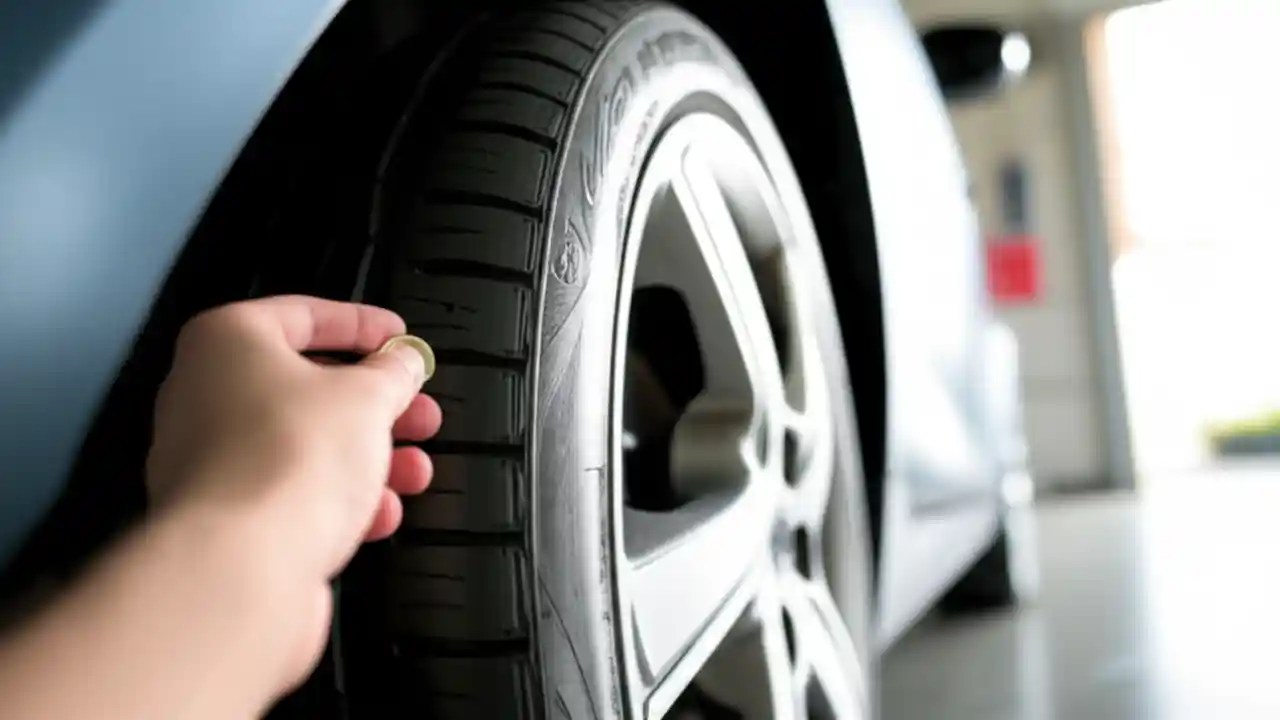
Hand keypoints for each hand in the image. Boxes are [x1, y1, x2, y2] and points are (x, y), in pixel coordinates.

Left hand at [145, 295, 440, 688]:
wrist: (241, 564)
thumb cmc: (293, 456)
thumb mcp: (369, 396)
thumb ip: (393, 372)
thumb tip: (403, 361)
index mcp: (227, 341)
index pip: (304, 315)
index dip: (363, 325)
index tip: (402, 340)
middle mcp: (204, 394)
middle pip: (307, 387)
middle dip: (376, 405)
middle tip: (420, 414)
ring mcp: (208, 461)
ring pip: (303, 446)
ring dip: (367, 458)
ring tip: (415, 472)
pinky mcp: (223, 519)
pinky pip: (288, 495)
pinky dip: (336, 501)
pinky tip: (378, 515)